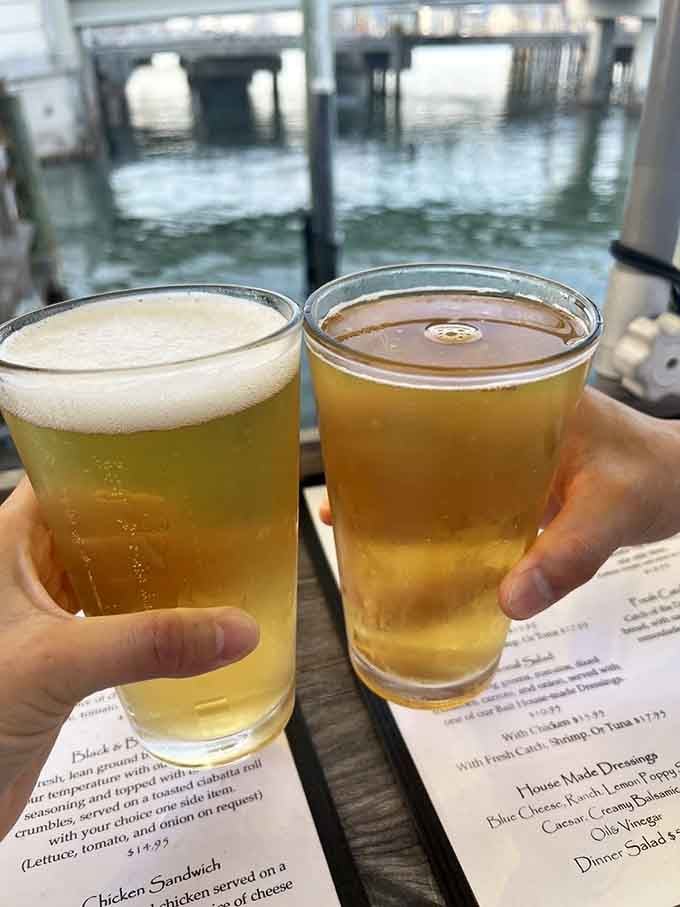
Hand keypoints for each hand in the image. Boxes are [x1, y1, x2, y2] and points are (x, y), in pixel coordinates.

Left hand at [0, 480, 258, 840]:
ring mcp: (35, 615)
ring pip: (96, 572)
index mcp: (6, 544)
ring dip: (142, 570)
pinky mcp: (51, 656)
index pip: (64, 478)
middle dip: (143, 520)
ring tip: (201, 561)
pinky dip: (136, 616)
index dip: (114, 465)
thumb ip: (148, 644)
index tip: (172, 464)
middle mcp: (19, 571)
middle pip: (89, 524)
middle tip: (204, 513)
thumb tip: (235, 629)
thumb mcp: (57, 661)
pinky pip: (102, 619)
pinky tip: (173, 622)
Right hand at [319, 388, 679, 620]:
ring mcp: (510, 446)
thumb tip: (505, 603)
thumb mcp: (613, 512)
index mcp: (527, 392)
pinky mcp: (516, 477)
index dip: (393, 394)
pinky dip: (438, 510)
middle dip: (380, 448)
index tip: (351, 425)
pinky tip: (413, 541)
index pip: (446, 377)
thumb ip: (566, 556)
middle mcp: (509, 412)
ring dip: (403, 481)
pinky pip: (464, 489)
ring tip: (354, 512)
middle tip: (337, 481)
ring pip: (441, 457)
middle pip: (427, 421)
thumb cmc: (657, 477)